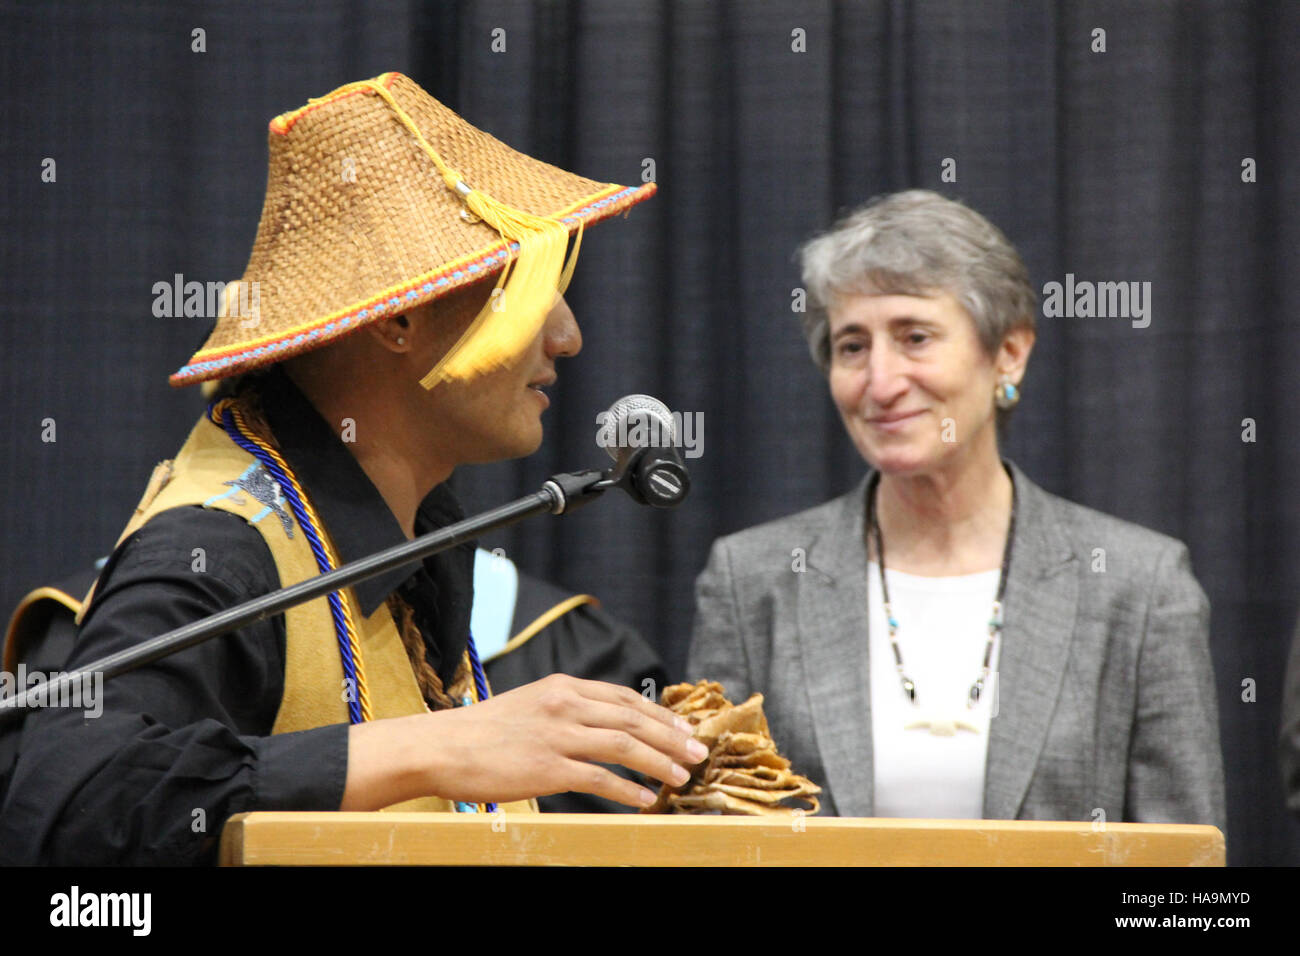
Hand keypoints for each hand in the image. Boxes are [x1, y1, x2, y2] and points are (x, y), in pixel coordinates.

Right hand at [342, 673, 708, 810]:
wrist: (441, 747)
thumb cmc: (482, 732)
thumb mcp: (530, 704)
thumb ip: (565, 709)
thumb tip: (602, 722)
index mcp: (562, 687)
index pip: (624, 697)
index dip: (658, 713)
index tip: (681, 727)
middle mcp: (565, 705)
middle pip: (633, 719)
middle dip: (671, 736)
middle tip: (697, 752)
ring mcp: (558, 736)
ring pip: (625, 746)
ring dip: (659, 762)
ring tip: (682, 777)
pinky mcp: (548, 768)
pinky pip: (600, 779)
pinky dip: (629, 790)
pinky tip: (646, 799)